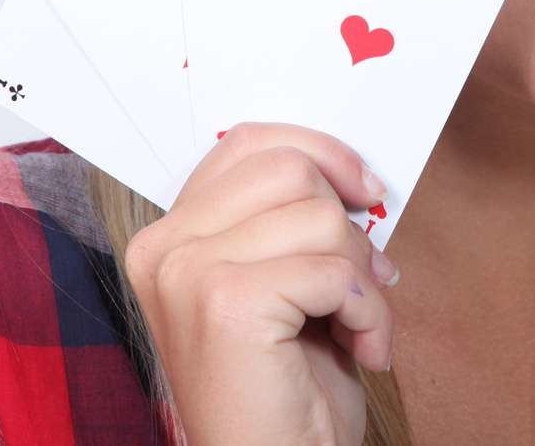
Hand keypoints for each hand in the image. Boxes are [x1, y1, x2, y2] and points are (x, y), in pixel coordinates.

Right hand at [125, 122, 399, 445]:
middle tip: (364, 282)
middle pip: (289, 168)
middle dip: (347, 223)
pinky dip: (369, 312)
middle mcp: (164, 248)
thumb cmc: (287, 392)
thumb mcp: (282, 283)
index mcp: (170, 236)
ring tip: (355, 327)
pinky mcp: (226, 303)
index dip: (321, 154)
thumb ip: (290, 221)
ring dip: (363, 277)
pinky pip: (333, 270)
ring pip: (320, 215)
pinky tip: (360, 352)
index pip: (248, 142)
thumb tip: (355, 177)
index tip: (364, 192)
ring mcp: (188, 273)